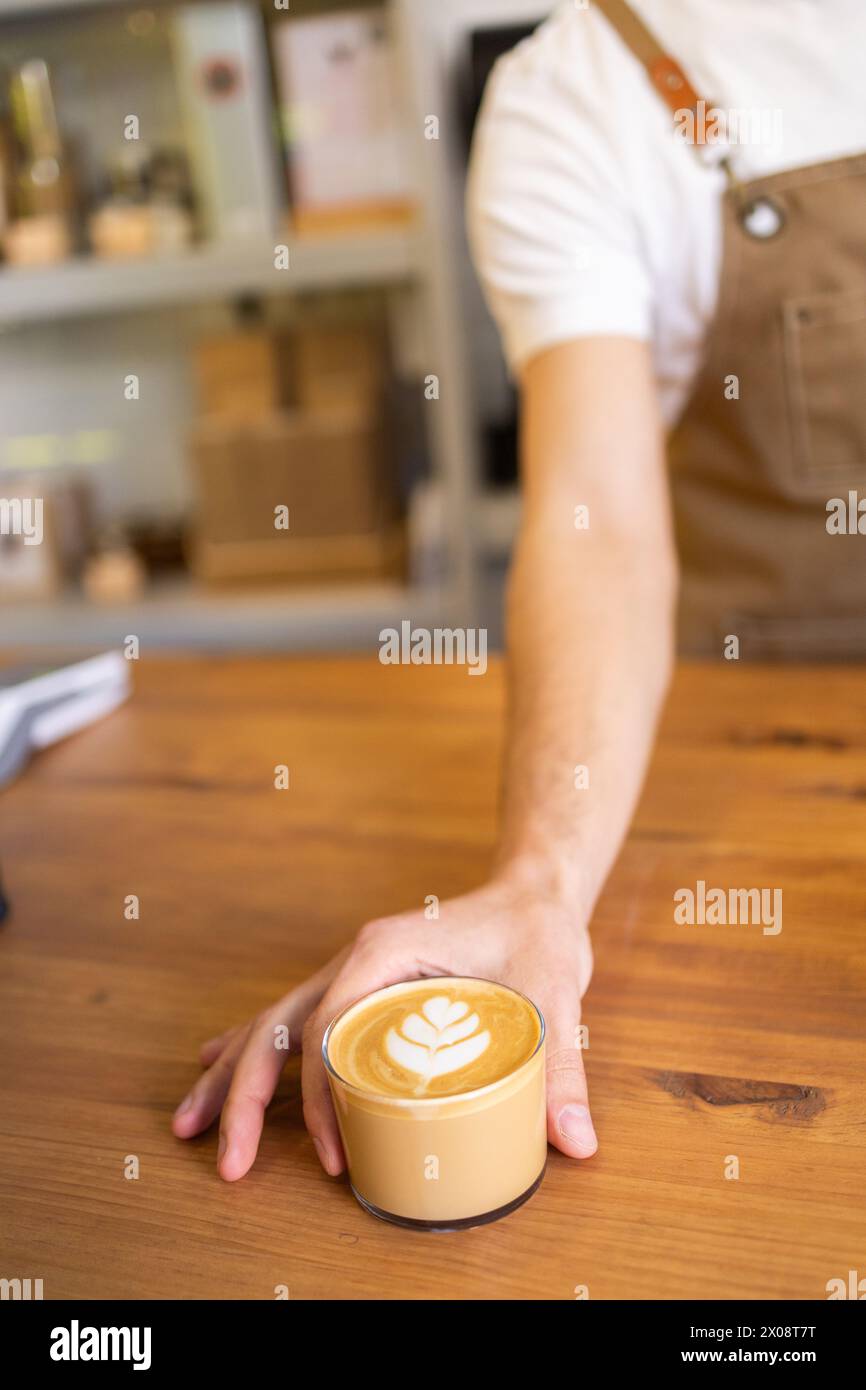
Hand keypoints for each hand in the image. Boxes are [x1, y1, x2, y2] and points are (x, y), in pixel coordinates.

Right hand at [172, 875, 595, 1179]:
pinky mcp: (360, 985)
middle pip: (280, 1027)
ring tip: (190, 1126)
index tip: (335, 1153)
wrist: (533, 891)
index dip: (322, 1096)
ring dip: (232, 1075)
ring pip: (273, 1023)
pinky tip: (217, 1065)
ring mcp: (350, 970)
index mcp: (385, 951)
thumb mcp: (554, 991)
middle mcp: (356, 958)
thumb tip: (574, 1144)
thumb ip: (562, 1067)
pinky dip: (255, 1048)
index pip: (329, 1026)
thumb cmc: (536, 930)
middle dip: (244, 1095)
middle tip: (227, 1162)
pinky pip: (293, 1019)